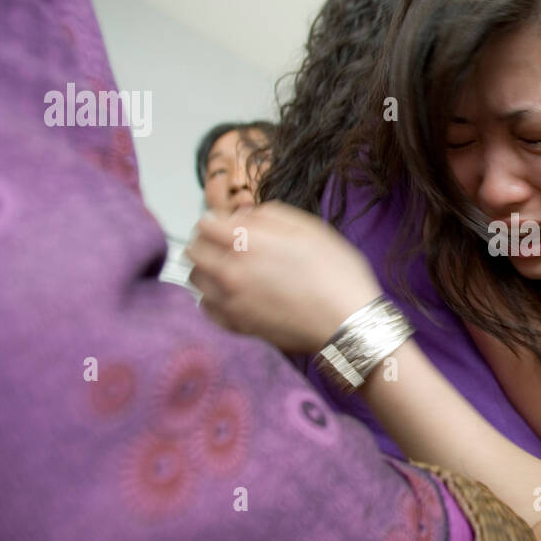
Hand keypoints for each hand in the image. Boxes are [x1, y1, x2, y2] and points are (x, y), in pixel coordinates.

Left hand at [186, 200, 381, 352]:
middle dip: (207, 242)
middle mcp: (230, 271)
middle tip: (227, 244)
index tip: (231, 224)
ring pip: (196, 279)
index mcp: (246, 242)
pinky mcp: (237, 326)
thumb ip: (268, 214)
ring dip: (207, 269)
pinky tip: (233, 294)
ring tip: (230, 269)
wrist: (348, 322)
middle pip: (193, 250)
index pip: (205, 224)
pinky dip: (212, 298)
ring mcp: (230, 302)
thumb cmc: (335, 273)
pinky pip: (206, 308)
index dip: (219, 220)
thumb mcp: (309, 228)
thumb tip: (242, 215)